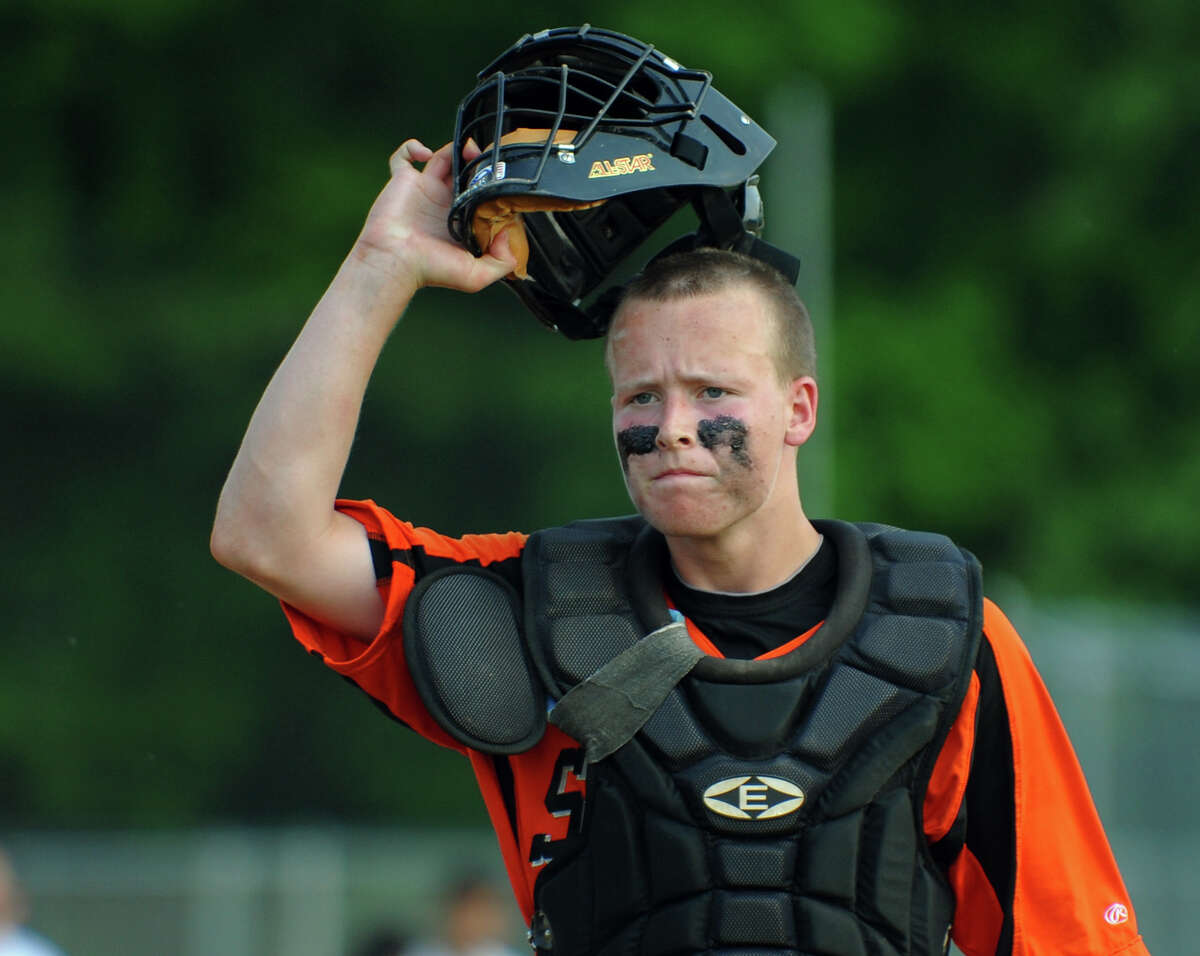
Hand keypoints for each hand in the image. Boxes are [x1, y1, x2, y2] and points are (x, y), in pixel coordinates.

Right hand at [351, 138, 516, 293]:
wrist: (395, 262)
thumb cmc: (429, 271)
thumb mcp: (476, 276)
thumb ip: (501, 261)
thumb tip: (507, 235)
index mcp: (461, 220)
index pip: (481, 195)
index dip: (492, 186)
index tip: (501, 183)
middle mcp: (444, 203)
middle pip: (465, 172)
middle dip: (477, 162)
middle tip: (487, 159)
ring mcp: (424, 189)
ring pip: (442, 158)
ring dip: (455, 149)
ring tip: (466, 151)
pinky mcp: (403, 181)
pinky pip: (404, 156)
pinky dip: (412, 147)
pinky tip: (424, 153)